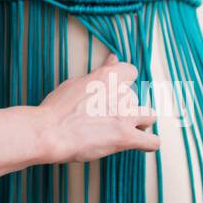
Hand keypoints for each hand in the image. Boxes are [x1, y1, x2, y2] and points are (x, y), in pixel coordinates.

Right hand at [33, 53, 160, 163]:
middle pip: (136, 97)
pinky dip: (148, 143)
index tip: (114, 91)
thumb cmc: (57, 109)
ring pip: (150, 116)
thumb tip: (113, 58)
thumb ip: (100, 73)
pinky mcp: (126, 138)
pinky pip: (153, 142)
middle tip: (106, 116)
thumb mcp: (76, 83)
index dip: (123, 82)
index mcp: (108, 76)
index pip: (131, 71)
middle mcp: (121, 94)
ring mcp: (125, 116)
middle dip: (125, 106)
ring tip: (125, 128)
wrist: (50, 132)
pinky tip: (138, 143)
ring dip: (141, 122)